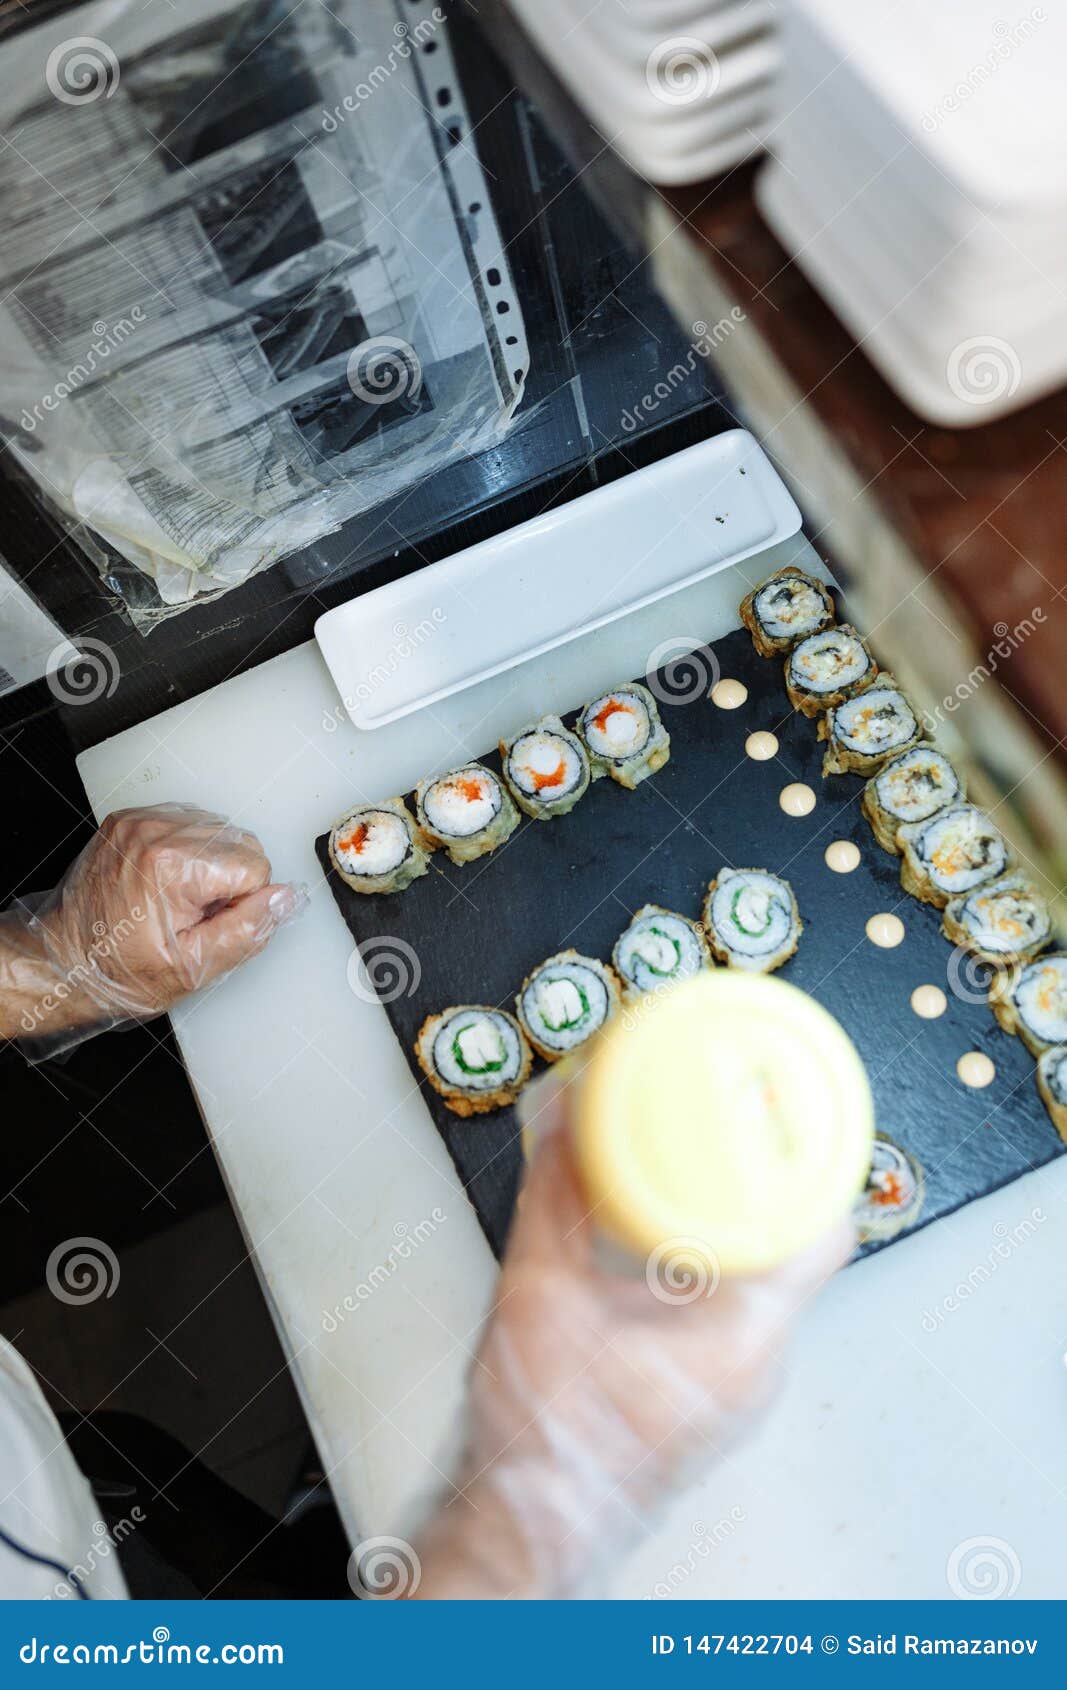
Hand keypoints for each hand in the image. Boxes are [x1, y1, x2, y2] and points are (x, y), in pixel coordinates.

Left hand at [3, 804, 304, 1049]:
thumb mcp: (193, 967)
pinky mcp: (130, 819)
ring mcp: (140, 821)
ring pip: (218, 830)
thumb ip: (246, 931)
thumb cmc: (122, 970)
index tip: (206, 923)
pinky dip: (187, 852)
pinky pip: (188, 824)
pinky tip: (165, 882)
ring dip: (209, 864)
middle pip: (240, 842)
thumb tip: (284, 899)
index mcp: (172, 867)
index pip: (255, 865)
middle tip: (190, 914)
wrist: (66, 960)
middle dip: (227, 881)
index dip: (240, 903)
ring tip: (175, 898)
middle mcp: (155, 832)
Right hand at [414, 1071, 852, 1598]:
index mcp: (739, 1341)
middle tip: (738, 1130)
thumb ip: (554, 1196)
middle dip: (766, 1183)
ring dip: (737, 1226)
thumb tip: (567, 1121)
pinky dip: (714, 1266)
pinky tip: (672, 1244)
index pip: (820, 1238)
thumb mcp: (538, 1294)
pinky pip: (738, 1314)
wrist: (525, 1531)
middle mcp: (756, 1368)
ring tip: (703, 1172)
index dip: (813, 1167)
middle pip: (797, 1253)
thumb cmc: (544, 1449)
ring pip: (767, 1284)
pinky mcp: (713, 1396)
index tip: (788, 1120)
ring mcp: (739, 1388)